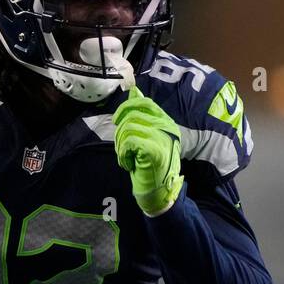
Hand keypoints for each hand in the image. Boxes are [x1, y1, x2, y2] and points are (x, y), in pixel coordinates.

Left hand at [114, 88, 183, 216]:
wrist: (159, 192)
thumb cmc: (150, 165)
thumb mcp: (146, 138)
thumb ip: (141, 117)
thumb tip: (133, 92)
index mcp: (165, 122)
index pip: (145, 103)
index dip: (127, 107)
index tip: (117, 120)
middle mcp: (166, 127)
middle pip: (132, 115)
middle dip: (120, 132)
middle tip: (123, 149)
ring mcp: (162, 138)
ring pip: (128, 128)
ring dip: (121, 146)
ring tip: (127, 159)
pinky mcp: (154, 149)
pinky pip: (130, 141)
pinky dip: (123, 154)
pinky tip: (129, 164)